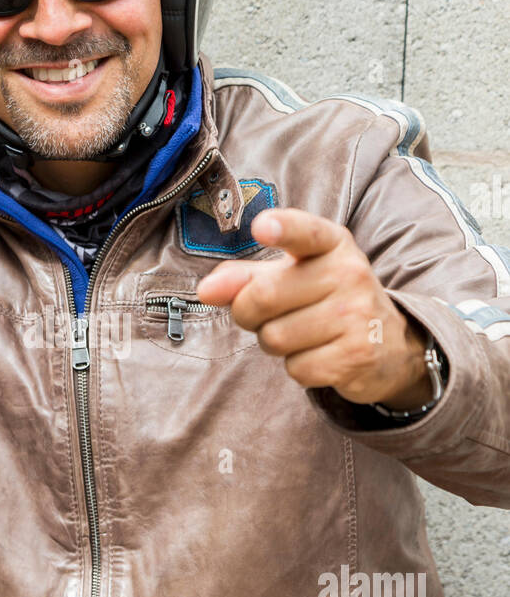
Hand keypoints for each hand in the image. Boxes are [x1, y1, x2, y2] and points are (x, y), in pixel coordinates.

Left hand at [195, 207, 432, 406]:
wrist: (391, 343)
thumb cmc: (325, 301)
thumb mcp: (291, 276)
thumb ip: (243, 277)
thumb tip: (205, 291)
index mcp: (331, 244)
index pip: (304, 232)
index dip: (282, 229)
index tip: (262, 227)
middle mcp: (349, 273)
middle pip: (262, 297)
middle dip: (249, 313)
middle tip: (271, 314)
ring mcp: (357, 315)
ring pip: (274, 338)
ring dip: (274, 343)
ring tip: (303, 334)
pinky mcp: (356, 355)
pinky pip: (295, 369)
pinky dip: (298, 367)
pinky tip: (321, 355)